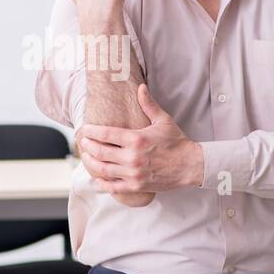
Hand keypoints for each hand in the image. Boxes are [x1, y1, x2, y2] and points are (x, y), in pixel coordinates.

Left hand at [76, 84, 203, 196]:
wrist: (190, 165)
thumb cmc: (176, 142)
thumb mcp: (163, 120)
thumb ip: (149, 104)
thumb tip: (141, 87)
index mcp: (136, 139)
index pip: (105, 134)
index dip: (91, 132)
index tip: (84, 130)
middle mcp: (132, 157)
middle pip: (100, 152)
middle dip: (87, 146)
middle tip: (82, 142)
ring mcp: (133, 174)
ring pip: (103, 169)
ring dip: (91, 163)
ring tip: (86, 157)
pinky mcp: (136, 186)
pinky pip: (113, 187)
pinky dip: (102, 183)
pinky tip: (97, 179)